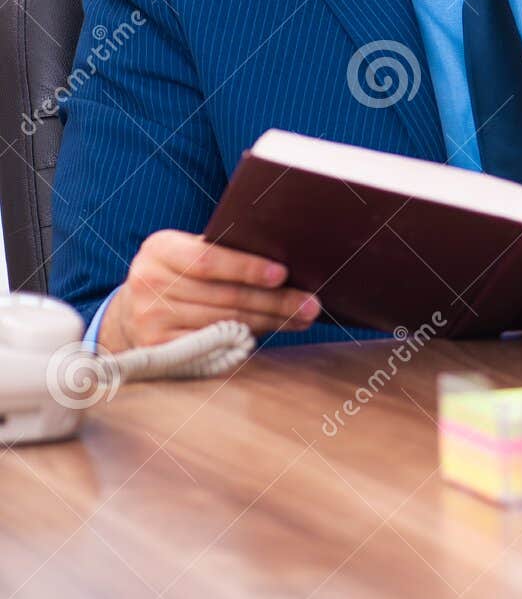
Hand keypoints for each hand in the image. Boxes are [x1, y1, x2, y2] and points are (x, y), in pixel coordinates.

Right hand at [97, 230, 320, 350]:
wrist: (131, 312)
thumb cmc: (179, 275)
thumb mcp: (188, 251)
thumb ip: (223, 251)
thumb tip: (283, 262)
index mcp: (160, 249)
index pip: (207, 259)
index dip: (246, 267)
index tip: (282, 274)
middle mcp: (148, 283)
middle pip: (223, 296)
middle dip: (274, 301)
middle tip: (311, 304)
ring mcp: (150, 320)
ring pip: (224, 322)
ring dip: (269, 322)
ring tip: (301, 318)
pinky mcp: (158, 349)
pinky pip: (212, 346)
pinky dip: (243, 340)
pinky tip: (269, 334)